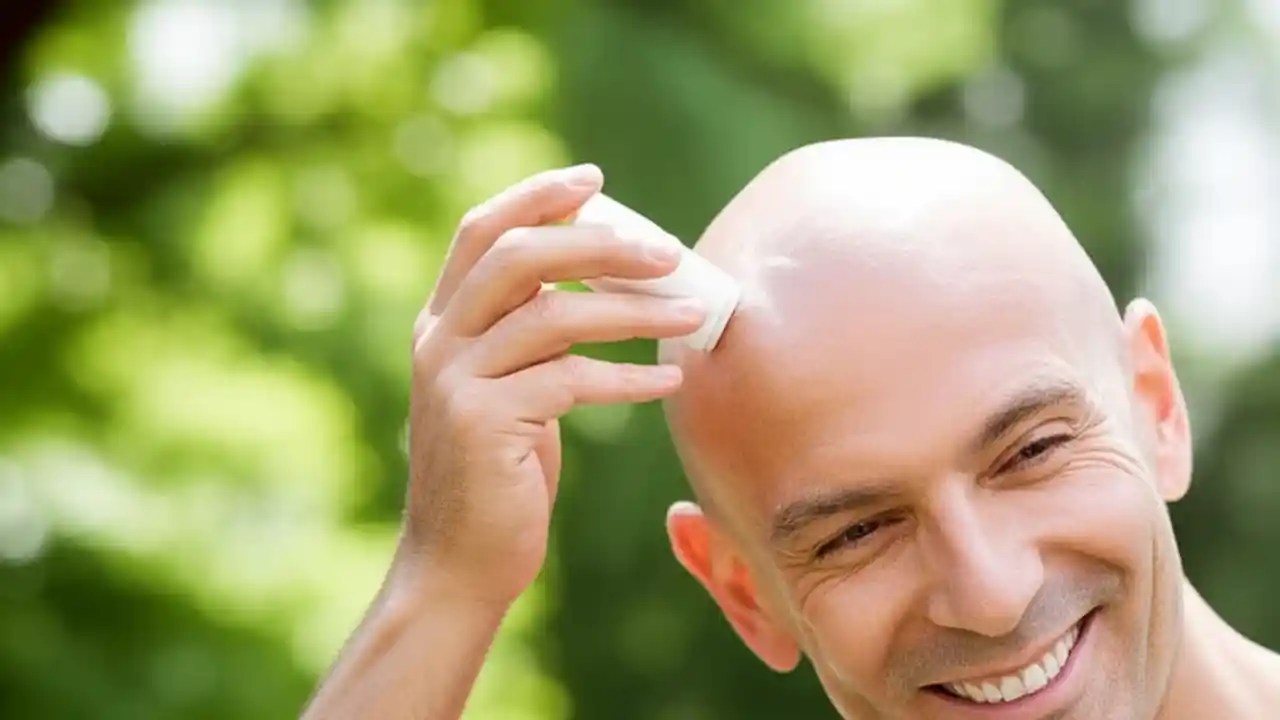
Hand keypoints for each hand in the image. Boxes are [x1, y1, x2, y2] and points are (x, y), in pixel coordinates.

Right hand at [402, 164, 703, 605]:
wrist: (458, 562)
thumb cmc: (501, 473)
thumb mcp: (510, 387)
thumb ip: (531, 333)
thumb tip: (605, 280)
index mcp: (442, 321)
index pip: (481, 231)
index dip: (536, 195)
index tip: (595, 179)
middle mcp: (438, 340)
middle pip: (519, 256)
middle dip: (599, 243)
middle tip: (669, 252)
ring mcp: (455, 380)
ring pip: (552, 313)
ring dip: (634, 310)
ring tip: (693, 315)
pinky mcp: (483, 423)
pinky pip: (570, 380)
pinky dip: (628, 379)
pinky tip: (670, 383)